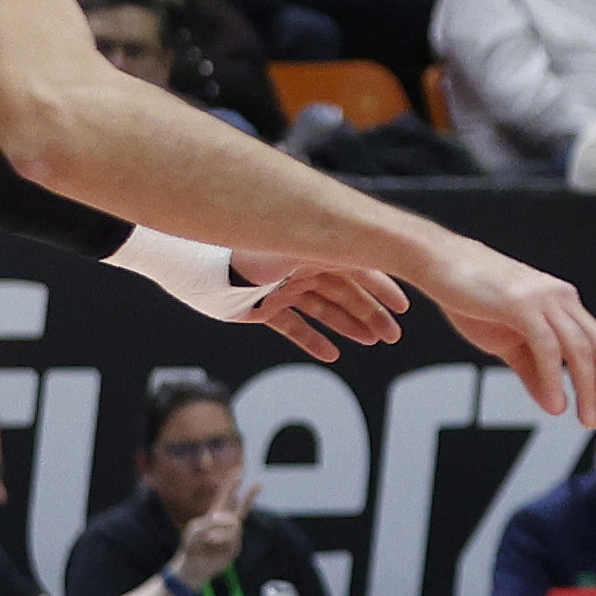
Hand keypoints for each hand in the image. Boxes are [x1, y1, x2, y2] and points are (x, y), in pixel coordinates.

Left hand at [174, 477, 253, 586]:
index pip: (225, 497)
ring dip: (220, 530)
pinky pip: (233, 538)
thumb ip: (211, 522)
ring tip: (208, 539)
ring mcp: (232, 536)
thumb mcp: (195, 528)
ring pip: (235, 524)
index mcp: (215, 515)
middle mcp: (226, 523)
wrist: (193, 566)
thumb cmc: (191, 545)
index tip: (239, 472)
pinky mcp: (234, 548)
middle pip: (241, 506)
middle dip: (250, 495)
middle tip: (260, 484)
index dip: (231, 485)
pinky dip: (221, 539)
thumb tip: (229, 523)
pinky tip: (212, 543)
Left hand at [229, 257, 411, 359]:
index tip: (403, 306)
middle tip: (392, 335)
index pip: (356, 266)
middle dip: (370, 313)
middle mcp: (298, 265)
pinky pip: (292, 325)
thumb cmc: (240, 248)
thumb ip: (334, 250)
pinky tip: (331, 355)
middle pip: (343, 291)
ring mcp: (280, 286)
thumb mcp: (294, 248)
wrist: (192, 262)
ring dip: (347, 327)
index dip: (381, 287)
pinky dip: (311, 340)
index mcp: (310, 247)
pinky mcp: (260, 307)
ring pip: (322, 309)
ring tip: (370, 342)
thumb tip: (380, 240)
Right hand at [414, 232, 595, 424]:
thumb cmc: (472, 299)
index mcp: (563, 304)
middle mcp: (562, 298)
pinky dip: (554, 377)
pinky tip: (556, 402)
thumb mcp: (506, 344)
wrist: (438, 264)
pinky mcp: (521, 304)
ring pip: (579, 349)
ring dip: (587, 389)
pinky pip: (547, 346)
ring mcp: (543, 298)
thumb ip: (533, 374)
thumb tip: (556, 406)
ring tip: (586, 420)